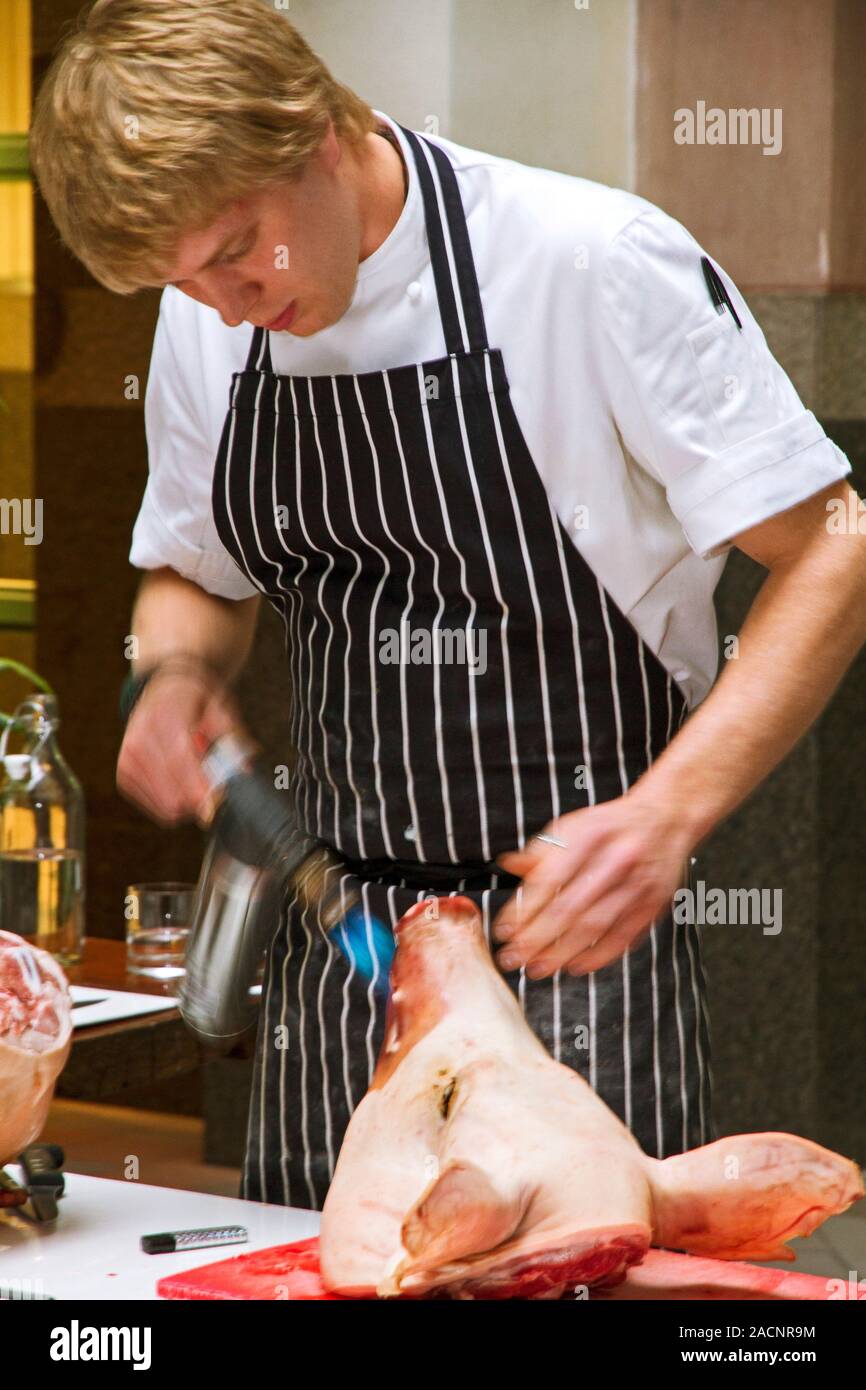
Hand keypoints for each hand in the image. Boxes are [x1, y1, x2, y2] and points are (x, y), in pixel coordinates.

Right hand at [116, 664, 254, 827]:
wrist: (165, 689)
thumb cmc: (197, 700)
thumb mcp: (221, 708)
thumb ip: (232, 738)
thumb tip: (243, 770)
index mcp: (167, 715)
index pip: (180, 758)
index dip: (199, 786)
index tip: (216, 804)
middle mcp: (141, 737)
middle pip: (171, 790)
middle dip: (199, 798)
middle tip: (216, 785)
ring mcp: (129, 758)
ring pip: (165, 805)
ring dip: (189, 802)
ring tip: (196, 776)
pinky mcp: (124, 774)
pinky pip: (156, 807)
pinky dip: (175, 801)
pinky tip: (181, 781)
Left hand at [491, 793, 695, 978]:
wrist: (666, 818)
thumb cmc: (611, 825)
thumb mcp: (573, 825)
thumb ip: (541, 850)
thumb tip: (508, 867)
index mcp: (589, 836)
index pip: (549, 880)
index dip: (524, 910)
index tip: (504, 930)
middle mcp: (615, 860)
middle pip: (569, 909)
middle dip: (536, 939)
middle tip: (513, 957)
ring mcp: (637, 886)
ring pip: (594, 927)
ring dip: (561, 953)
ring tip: (536, 968)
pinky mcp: (652, 905)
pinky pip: (622, 938)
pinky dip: (597, 957)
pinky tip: (574, 966)